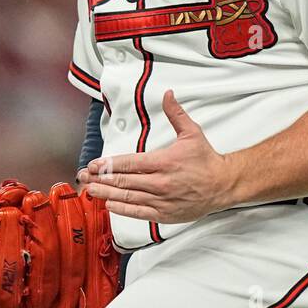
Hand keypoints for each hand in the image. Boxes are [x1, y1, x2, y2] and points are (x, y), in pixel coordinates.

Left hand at [83, 90, 237, 224]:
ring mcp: (162, 200)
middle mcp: (161, 183)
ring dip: (107, 194)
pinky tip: (109, 205)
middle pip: (124, 181)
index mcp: (164, 162)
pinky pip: (139, 212)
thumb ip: (175, 114)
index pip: (130, 163)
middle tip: (83, 177)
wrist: (223, 185)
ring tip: (90, 190)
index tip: (94, 164)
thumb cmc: (206, 160)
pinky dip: (122, 210)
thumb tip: (167, 94)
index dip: (109, 164)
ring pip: (128, 197)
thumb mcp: (192, 132)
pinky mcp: (165, 214)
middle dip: (101, 179)